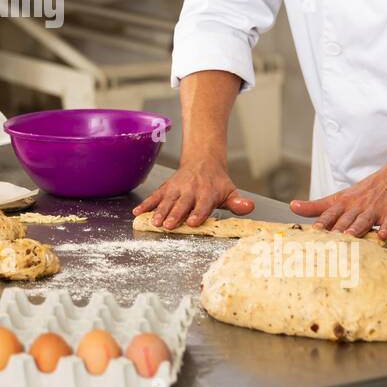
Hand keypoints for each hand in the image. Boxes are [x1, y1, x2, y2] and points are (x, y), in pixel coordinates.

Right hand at [133, 159, 253, 228]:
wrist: (203, 161)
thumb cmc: (217, 183)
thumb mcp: (230, 191)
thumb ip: (238, 203)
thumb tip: (249, 207)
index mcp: (207, 192)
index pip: (203, 205)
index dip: (197, 213)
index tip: (191, 222)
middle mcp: (191, 190)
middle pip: (182, 204)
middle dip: (174, 214)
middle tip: (168, 225)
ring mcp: (177, 188)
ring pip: (167, 200)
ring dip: (159, 211)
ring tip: (153, 222)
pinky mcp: (166, 187)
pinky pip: (155, 196)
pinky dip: (146, 204)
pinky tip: (137, 212)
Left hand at [289, 170, 386, 240]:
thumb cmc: (361, 194)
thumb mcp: (337, 198)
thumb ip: (315, 206)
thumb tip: (292, 207)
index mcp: (343, 203)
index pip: (330, 213)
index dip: (322, 222)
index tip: (314, 230)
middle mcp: (357, 206)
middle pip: (346, 218)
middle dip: (337, 228)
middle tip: (330, 240)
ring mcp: (374, 209)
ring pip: (364, 219)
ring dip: (356, 227)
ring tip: (350, 236)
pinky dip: (386, 228)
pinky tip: (382, 235)